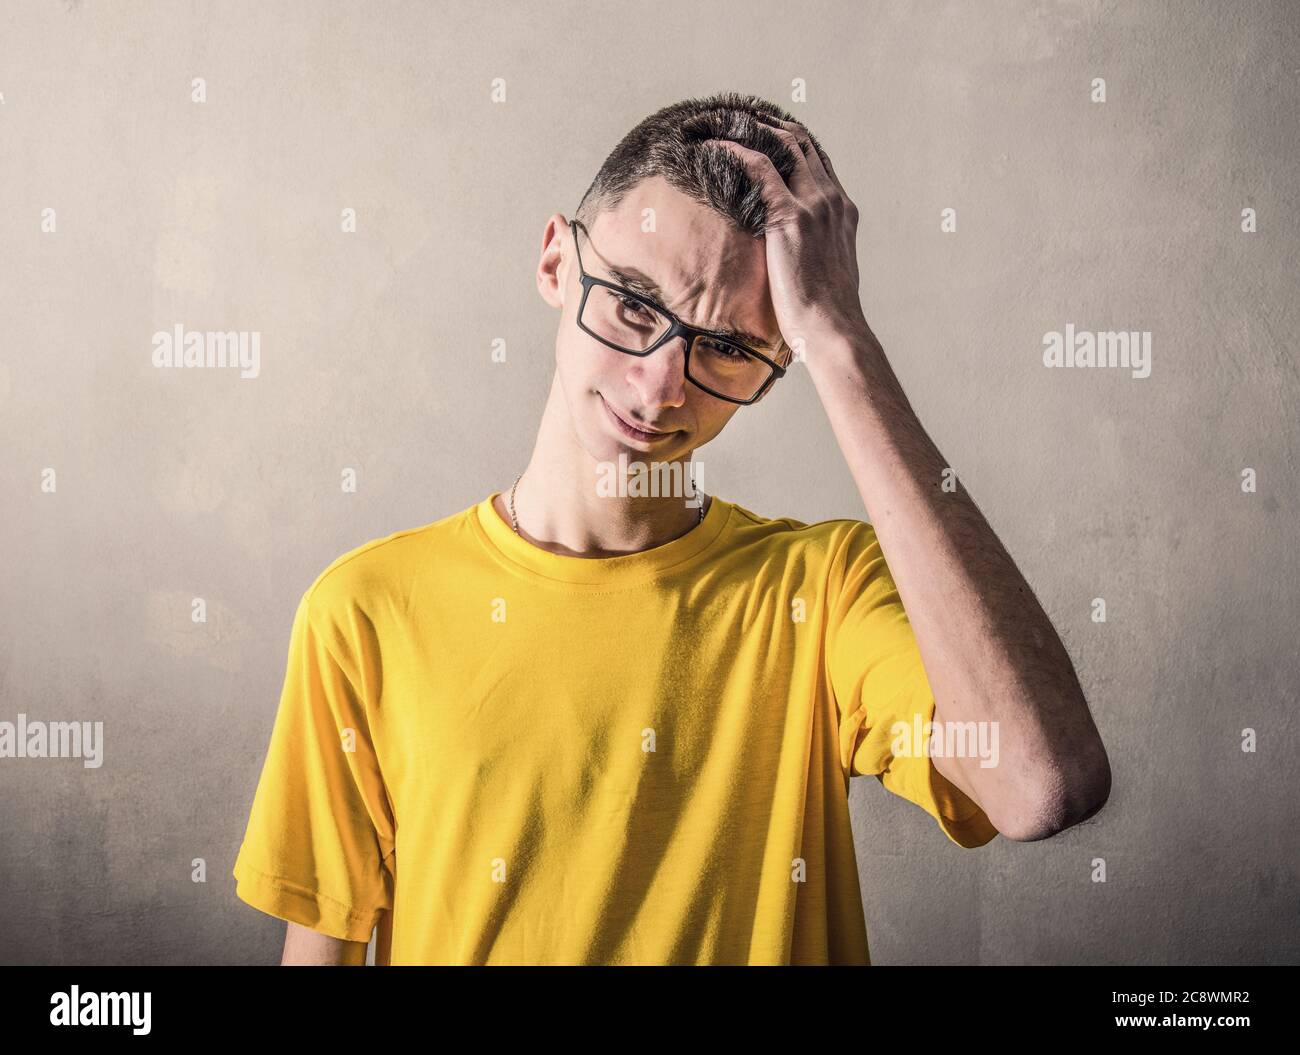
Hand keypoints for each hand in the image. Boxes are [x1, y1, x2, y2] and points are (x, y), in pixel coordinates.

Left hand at [706, 120, 871, 359]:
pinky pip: (759, 168)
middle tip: (738, 117)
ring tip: (720, 122)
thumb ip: (814, 252)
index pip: (817, 160)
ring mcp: (814, 205)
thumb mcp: (826, 272)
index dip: (791, 142)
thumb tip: (793, 259)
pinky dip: (735, 151)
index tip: (764, 133)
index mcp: (842, 210)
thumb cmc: (825, 313)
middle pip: (801, 143)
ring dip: (750, 129)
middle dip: (768, 125)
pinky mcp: (791, 216)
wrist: (832, 328)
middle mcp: (831, 199)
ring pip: (782, 145)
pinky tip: (713, 146)